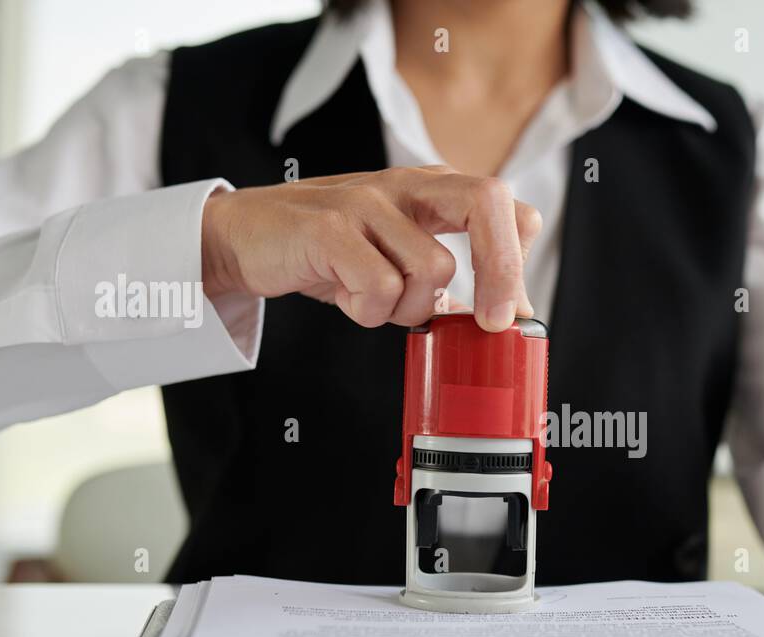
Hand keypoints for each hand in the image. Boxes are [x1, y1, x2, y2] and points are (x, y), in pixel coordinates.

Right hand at [200, 166, 540, 331]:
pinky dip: (370, 312)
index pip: (505, 206)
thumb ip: (448, 276)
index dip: (518, 258)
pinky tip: (350, 301)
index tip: (512, 312)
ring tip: (375, 303)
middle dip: (502, 271)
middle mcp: (407, 185)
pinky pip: (380, 287)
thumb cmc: (329, 253)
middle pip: (487, 204)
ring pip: (433, 269)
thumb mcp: (397, 256)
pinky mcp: (329, 227)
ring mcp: (367, 201)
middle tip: (493, 323)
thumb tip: (507, 313)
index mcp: (432, 190)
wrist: (244, 238)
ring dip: (409, 309)